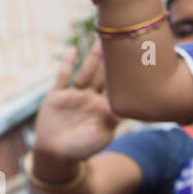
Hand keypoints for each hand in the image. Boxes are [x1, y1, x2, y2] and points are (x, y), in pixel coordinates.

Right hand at [32, 43, 117, 161]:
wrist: (56, 154)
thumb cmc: (82, 149)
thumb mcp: (101, 137)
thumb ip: (110, 122)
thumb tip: (119, 107)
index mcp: (106, 107)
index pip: (119, 87)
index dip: (127, 74)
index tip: (136, 58)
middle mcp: (92, 98)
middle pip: (104, 74)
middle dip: (113, 58)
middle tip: (122, 39)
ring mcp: (75, 95)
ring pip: (86, 72)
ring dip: (94, 57)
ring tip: (102, 39)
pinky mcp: (57, 96)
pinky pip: (63, 77)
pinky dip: (67, 64)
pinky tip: (72, 50)